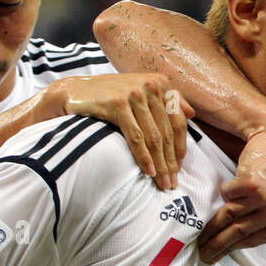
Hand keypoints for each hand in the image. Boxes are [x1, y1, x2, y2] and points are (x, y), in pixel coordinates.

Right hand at [48, 73, 193, 190]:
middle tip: (172, 182)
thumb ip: (167, 101)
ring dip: (160, 164)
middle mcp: (150, 85)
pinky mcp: (118, 103)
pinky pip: (136, 136)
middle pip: (167, 132)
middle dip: (171, 161)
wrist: (73, 92)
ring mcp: (134, 93)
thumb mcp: (140, 94)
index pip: (177, 121)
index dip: (180, 147)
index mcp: (161, 82)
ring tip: (162, 183)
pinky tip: (149, 172)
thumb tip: (192, 113)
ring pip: (153, 136)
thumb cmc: (109, 96)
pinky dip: (144, 157)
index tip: (179, 168)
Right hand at [198, 123, 265, 261]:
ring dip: (211, 227)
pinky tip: (224, 190)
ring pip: (229, 217)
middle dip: (217, 245)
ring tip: (201, 235)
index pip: (252, 242)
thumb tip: (239, 241)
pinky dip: (223, 191)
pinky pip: (226, 194)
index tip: (215, 256)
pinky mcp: (251, 184)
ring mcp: (265, 199)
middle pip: (238, 233)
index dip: (230, 250)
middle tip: (203, 253)